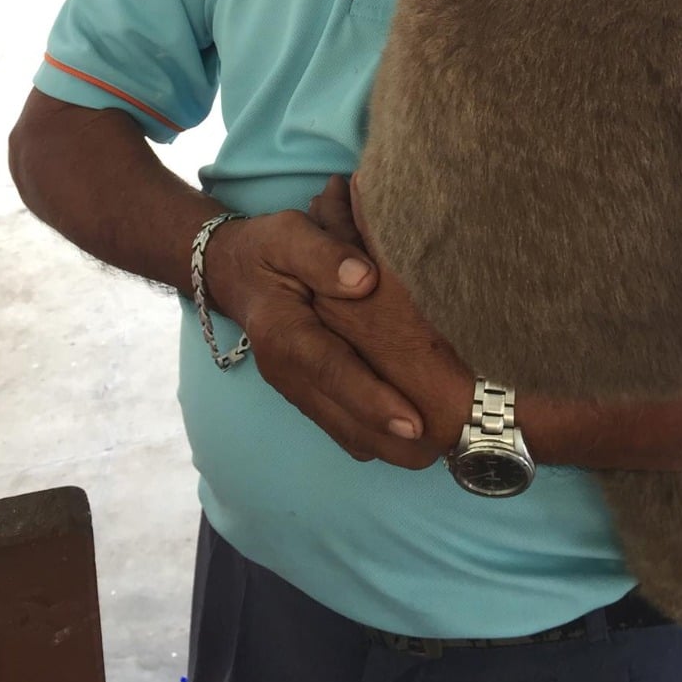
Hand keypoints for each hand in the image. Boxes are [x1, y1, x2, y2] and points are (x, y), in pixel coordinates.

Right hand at [201, 206, 433, 467]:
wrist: (234, 272)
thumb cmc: (268, 249)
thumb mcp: (289, 235)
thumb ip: (322, 255)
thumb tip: (365, 280)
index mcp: (283, 333)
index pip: (332, 371)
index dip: (372, 400)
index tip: (414, 423)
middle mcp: (287, 372)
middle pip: (343, 419)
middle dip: (393, 440)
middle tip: (448, 446)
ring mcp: (296, 389)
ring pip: (345, 433)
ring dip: (388, 445)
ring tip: (441, 445)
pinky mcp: (308, 394)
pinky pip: (343, 428)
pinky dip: (376, 435)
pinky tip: (414, 431)